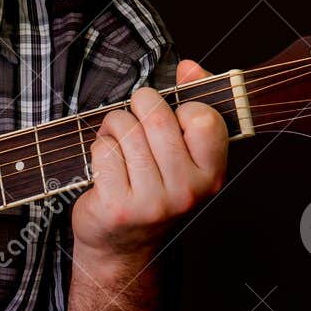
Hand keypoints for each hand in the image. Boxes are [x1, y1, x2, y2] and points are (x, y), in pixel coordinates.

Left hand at [71, 59, 227, 260]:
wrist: (121, 243)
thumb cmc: (152, 186)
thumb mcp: (181, 150)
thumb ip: (192, 102)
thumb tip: (189, 66)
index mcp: (211, 174)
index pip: (203, 118)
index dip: (180, 109)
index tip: (171, 120)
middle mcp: (187, 191)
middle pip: (157, 117)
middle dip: (139, 106)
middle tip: (134, 118)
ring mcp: (153, 202)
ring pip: (126, 128)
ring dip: (114, 126)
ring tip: (118, 143)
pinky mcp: (119, 206)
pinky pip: (104, 150)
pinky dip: (99, 148)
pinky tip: (106, 166)